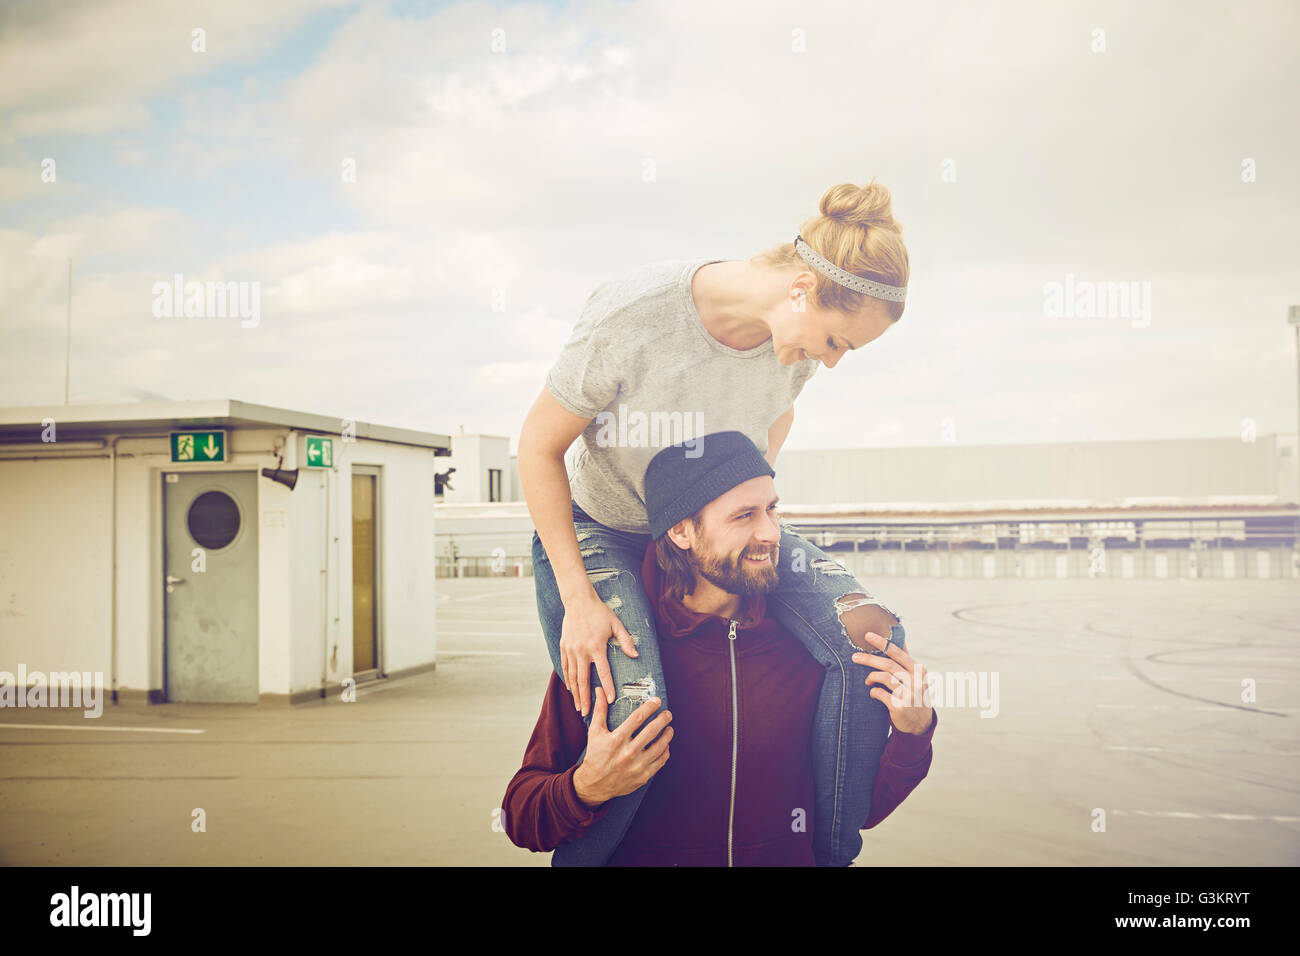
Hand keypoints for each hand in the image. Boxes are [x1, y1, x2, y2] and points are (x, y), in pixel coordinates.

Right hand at [560, 589, 638, 716]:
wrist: (578, 601)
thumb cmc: (599, 612)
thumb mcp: (616, 624)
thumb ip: (626, 640)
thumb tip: (635, 655)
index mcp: (596, 646)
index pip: (603, 672)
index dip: (607, 687)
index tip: (610, 700)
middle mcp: (582, 650)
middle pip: (583, 680)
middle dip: (585, 698)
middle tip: (586, 713)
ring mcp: (571, 650)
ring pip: (573, 676)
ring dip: (575, 693)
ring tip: (578, 707)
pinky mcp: (564, 647)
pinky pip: (565, 667)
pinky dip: (568, 679)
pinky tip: (571, 689)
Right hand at [572, 688, 671, 807]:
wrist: (595, 784)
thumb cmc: (595, 755)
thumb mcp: (595, 732)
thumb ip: (600, 710)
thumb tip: (601, 690)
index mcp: (617, 739)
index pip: (637, 718)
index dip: (649, 707)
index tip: (657, 701)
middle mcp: (628, 752)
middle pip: (652, 731)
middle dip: (663, 719)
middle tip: (668, 713)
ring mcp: (637, 765)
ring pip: (659, 747)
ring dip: (667, 735)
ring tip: (670, 728)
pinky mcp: (643, 776)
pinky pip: (660, 762)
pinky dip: (665, 752)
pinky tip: (665, 745)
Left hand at [851, 631, 934, 734]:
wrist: (920, 723)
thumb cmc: (914, 694)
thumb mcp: (916, 677)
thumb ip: (906, 661)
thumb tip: (900, 639)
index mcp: (919, 671)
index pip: (898, 653)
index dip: (882, 643)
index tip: (867, 635)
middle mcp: (916, 681)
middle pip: (888, 665)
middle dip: (869, 659)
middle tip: (854, 656)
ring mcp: (909, 694)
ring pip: (884, 678)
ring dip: (871, 677)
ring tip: (867, 681)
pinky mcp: (899, 707)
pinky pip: (880, 693)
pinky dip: (873, 692)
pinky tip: (873, 693)